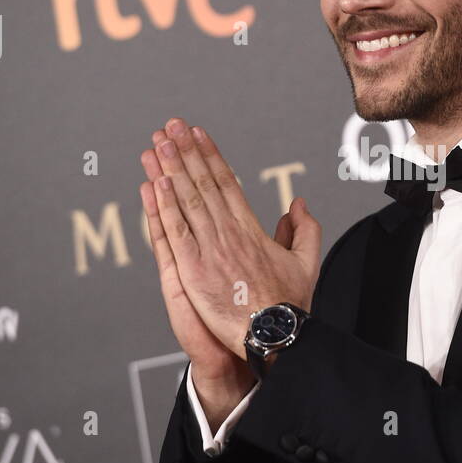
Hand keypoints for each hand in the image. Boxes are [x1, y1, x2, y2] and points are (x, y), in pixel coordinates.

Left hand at [145, 119, 320, 360]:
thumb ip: (303, 230)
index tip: (198, 134)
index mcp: (252, 230)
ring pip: (185, 201)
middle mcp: (228, 234)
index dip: (210, 155)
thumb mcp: (306, 262)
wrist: (275, 336)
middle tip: (171, 127)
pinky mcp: (192, 271)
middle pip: (202, 184)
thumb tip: (298, 204)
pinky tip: (155, 183)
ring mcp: (209, 251)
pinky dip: (163, 207)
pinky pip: (174, 232)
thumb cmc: (290, 305)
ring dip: (170, 170)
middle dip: (185, 152)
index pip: (227, 183)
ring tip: (157, 144)